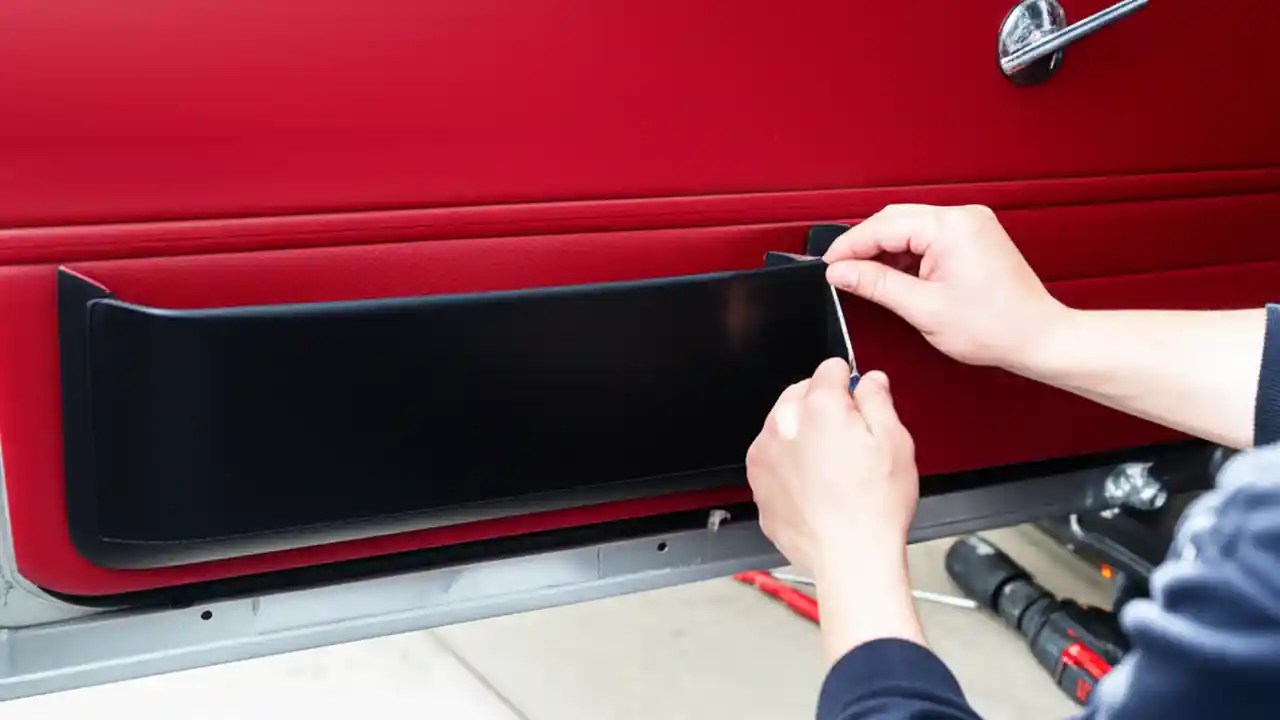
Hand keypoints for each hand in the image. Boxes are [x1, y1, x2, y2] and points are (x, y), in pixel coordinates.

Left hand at [746, 360, 925, 659]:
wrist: (850, 559)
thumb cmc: (875, 507)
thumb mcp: (895, 442)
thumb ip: (877, 400)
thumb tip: (869, 381)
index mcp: (818, 408)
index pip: (828, 369)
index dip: (849, 382)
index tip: (858, 397)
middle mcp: (782, 426)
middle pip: (800, 394)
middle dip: (823, 406)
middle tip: (850, 437)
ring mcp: (764, 457)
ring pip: (782, 426)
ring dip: (802, 434)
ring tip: (833, 467)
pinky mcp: (758, 485)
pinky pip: (774, 460)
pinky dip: (790, 465)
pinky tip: (816, 487)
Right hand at [824, 204, 1066, 369]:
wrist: (1037, 337)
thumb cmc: (992, 327)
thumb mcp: (922, 308)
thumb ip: (876, 284)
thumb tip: (840, 272)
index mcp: (950, 227)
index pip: (884, 226)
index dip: (850, 247)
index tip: (828, 267)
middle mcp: (962, 216)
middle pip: (895, 220)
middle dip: (865, 246)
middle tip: (842, 273)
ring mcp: (970, 224)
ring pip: (910, 227)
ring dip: (887, 251)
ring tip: (869, 281)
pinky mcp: (974, 236)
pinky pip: (929, 236)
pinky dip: (908, 255)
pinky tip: (897, 278)